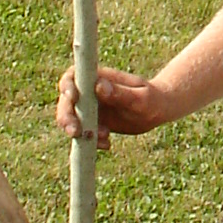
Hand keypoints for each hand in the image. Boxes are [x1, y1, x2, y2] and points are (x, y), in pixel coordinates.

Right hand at [55, 65, 175, 139]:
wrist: (157, 111)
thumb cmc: (152, 99)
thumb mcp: (140, 97)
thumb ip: (121, 93)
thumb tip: (99, 86)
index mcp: (98, 77)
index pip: (73, 77)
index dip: (67, 86)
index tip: (72, 98)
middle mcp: (89, 92)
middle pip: (66, 102)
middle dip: (66, 117)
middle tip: (75, 132)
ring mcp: (89, 108)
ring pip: (71, 119)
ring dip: (78, 132)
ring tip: (102, 139)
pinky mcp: (93, 123)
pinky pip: (83, 134)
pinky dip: (90, 142)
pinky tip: (107, 144)